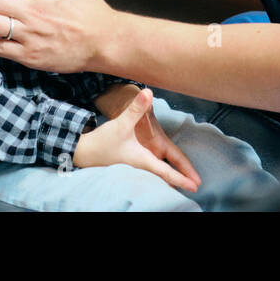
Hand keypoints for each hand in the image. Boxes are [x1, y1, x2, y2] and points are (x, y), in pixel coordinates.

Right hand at [73, 88, 197, 191]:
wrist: (83, 152)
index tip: (195, 186)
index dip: (181, 178)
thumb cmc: (103, 141)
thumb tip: (147, 93)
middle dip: (179, 182)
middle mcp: (141, 167)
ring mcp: (134, 170)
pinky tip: (161, 180)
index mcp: (143, 160)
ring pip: (156, 178)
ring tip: (182, 184)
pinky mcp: (129, 168)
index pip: (166, 172)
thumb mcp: (121, 124)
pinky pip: (149, 176)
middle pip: (164, 178)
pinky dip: (159, 178)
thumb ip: (136, 109)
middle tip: (196, 187)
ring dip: (169, 180)